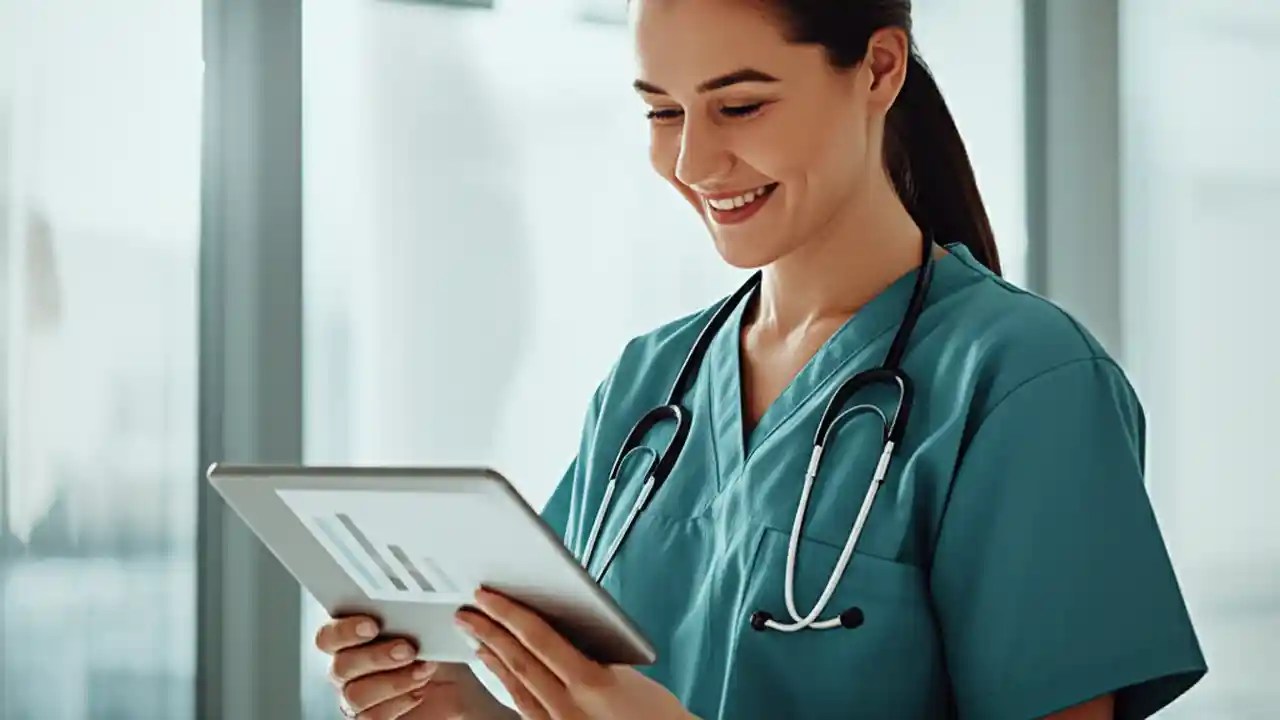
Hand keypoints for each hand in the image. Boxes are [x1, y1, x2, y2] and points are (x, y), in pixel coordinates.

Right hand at [315, 614, 514, 719]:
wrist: (457, 685)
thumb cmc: (434, 647)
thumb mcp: (425, 619)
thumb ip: (407, 604)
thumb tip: (409, 578)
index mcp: (351, 638)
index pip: (328, 636)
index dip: (344, 630)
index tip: (373, 624)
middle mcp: (348, 668)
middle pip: (340, 667)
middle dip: (376, 656)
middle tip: (408, 648)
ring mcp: (357, 696)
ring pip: (355, 695)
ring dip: (393, 681)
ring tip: (424, 669)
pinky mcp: (372, 718)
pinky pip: (371, 718)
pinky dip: (398, 703)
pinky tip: (419, 690)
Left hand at [455, 588, 693, 719]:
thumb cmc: (657, 714)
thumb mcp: (628, 674)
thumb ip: (593, 653)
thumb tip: (562, 630)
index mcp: (590, 683)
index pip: (539, 639)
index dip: (509, 614)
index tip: (488, 595)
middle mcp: (568, 707)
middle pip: (519, 660)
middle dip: (489, 631)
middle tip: (466, 610)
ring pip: (515, 683)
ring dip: (491, 654)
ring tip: (473, 633)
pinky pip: (522, 705)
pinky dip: (505, 681)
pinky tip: (495, 666)